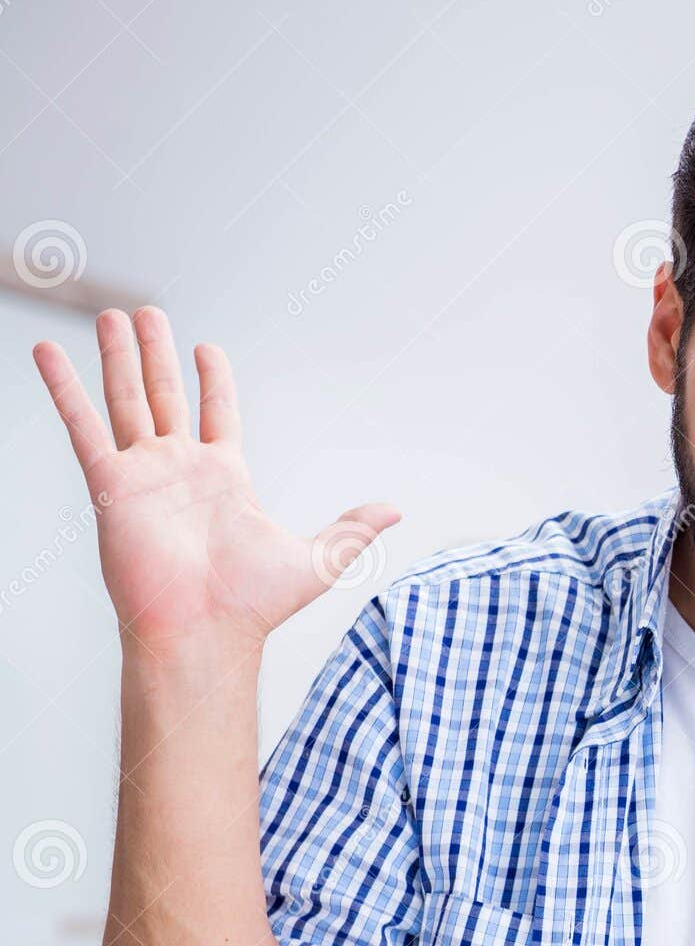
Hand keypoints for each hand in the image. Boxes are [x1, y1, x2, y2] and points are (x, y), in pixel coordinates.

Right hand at [33, 306, 398, 656]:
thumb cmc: (253, 606)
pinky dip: (64, 388)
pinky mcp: (112, 484)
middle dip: (156, 355)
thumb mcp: (320, 558)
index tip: (208, 348)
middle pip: (166, 396)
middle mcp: (180, 470)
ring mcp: (144, 474)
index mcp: (224, 478)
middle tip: (146, 313)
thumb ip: (353, 528)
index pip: (217, 414)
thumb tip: (396, 511)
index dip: (214, 380)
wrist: (206, 632)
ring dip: (119, 358)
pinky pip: (82, 427)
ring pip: (126, 400)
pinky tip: (47, 352)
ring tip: (113, 315)